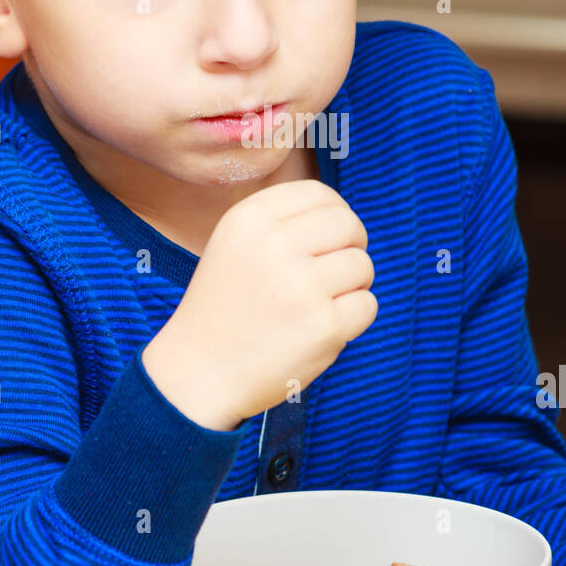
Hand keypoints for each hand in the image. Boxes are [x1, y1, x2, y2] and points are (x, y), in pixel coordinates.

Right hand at [142, 179, 376, 429]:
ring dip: (352, 285)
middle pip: (348, 225)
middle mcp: (275, 246)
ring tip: (320, 303)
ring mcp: (303, 287)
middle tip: (336, 270)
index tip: (331, 236)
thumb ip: (282, 222)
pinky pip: (367, 305)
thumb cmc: (224, 307)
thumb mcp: (233, 244)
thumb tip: (343, 215)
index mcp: (250, 219)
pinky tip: (322, 327)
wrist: (199, 372)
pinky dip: (353, 317)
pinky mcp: (325, 326)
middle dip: (352, 245)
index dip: (336, 213)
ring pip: (362, 266)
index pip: (319, 194)